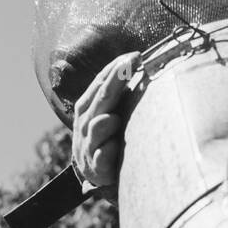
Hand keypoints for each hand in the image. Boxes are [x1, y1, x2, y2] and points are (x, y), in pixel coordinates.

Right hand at [71, 51, 140, 189]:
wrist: (94, 171)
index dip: (116, 68)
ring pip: (96, 128)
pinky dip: (106, 152)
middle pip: (100, 98)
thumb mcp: (109, 112)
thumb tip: (142, 67)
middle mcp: (86, 123)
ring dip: (105, 122)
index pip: (100, 82)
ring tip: (114, 118)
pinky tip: (112, 147)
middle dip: (115, 80)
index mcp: (88, 106)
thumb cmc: (106, 136)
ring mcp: (89, 144)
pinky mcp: (96, 166)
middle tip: (131, 65)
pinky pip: (100, 157)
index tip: (136, 56)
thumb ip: (119, 95)